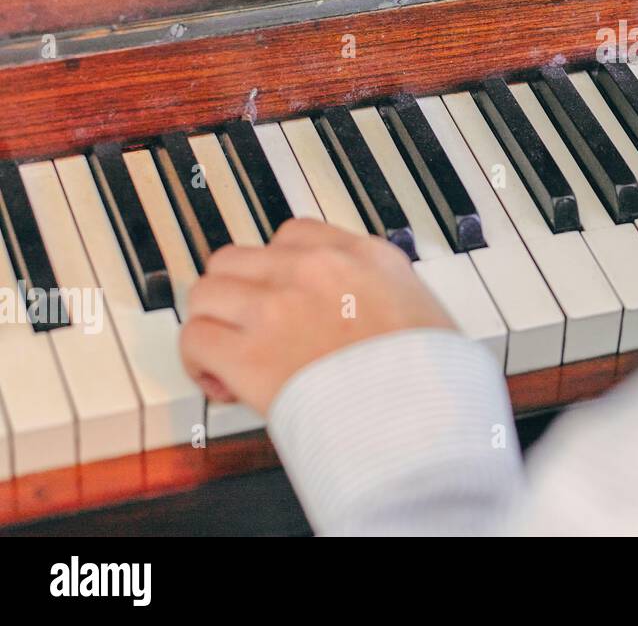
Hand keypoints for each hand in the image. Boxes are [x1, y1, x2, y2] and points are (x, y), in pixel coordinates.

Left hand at [180, 219, 453, 414]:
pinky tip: (221, 381)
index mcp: (362, 255)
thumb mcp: (423, 308)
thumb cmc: (431, 376)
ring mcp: (277, 307)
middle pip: (238, 258)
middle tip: (246, 324)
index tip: (279, 292)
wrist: (420, 413)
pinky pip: (195, 338)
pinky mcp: (249, 354)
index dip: (277, 267)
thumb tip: (363, 307)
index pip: (294, 234)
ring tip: (229, 354)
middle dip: (236, 293)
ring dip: (213, 323)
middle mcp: (313, 269)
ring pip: (207, 292)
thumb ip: (381, 293)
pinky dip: (200, 361)